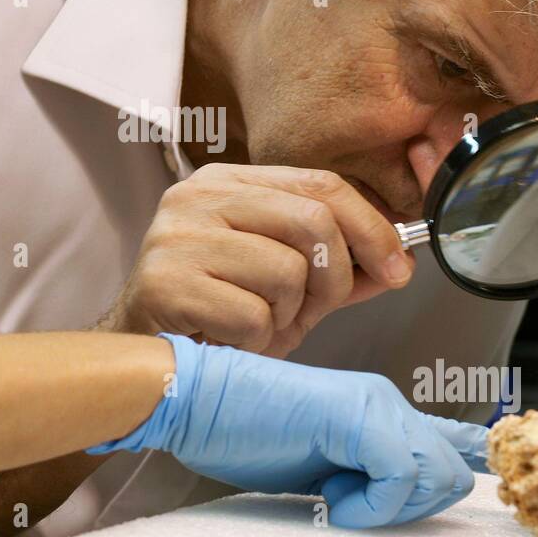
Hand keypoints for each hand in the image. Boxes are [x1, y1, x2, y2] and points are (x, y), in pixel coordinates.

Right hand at [89, 334, 488, 527]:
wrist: (195, 401)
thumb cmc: (239, 431)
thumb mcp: (316, 462)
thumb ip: (361, 472)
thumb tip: (399, 497)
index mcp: (376, 409)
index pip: (453, 438)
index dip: (462, 469)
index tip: (442, 493)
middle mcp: (383, 400)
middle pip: (453, 471)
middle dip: (413, 506)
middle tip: (354, 503)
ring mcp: (373, 404)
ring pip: (436, 473)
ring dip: (390, 505)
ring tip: (336, 495)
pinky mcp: (357, 416)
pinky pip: (401, 476)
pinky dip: (372, 505)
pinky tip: (332, 498)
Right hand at [98, 164, 414, 355]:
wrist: (139, 355)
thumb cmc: (212, 315)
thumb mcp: (283, 284)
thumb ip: (338, 268)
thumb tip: (397, 262)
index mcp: (228, 181)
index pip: (321, 184)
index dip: (372, 227)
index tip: (399, 268)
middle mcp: (198, 196)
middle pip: (312, 222)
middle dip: (333, 279)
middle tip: (312, 312)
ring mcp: (176, 236)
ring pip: (287, 272)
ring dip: (286, 316)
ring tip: (255, 325)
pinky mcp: (164, 282)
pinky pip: (253, 316)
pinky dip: (254, 342)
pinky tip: (228, 340)